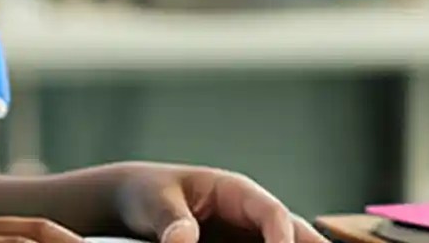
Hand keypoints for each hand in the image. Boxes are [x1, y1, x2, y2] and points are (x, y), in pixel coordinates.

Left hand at [114, 164, 328, 242]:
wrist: (132, 204)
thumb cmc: (146, 193)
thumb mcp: (155, 201)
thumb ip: (171, 220)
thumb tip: (182, 240)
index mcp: (235, 191)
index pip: (271, 212)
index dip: (282, 238)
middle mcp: (251, 216)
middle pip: (296, 233)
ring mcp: (248, 238)